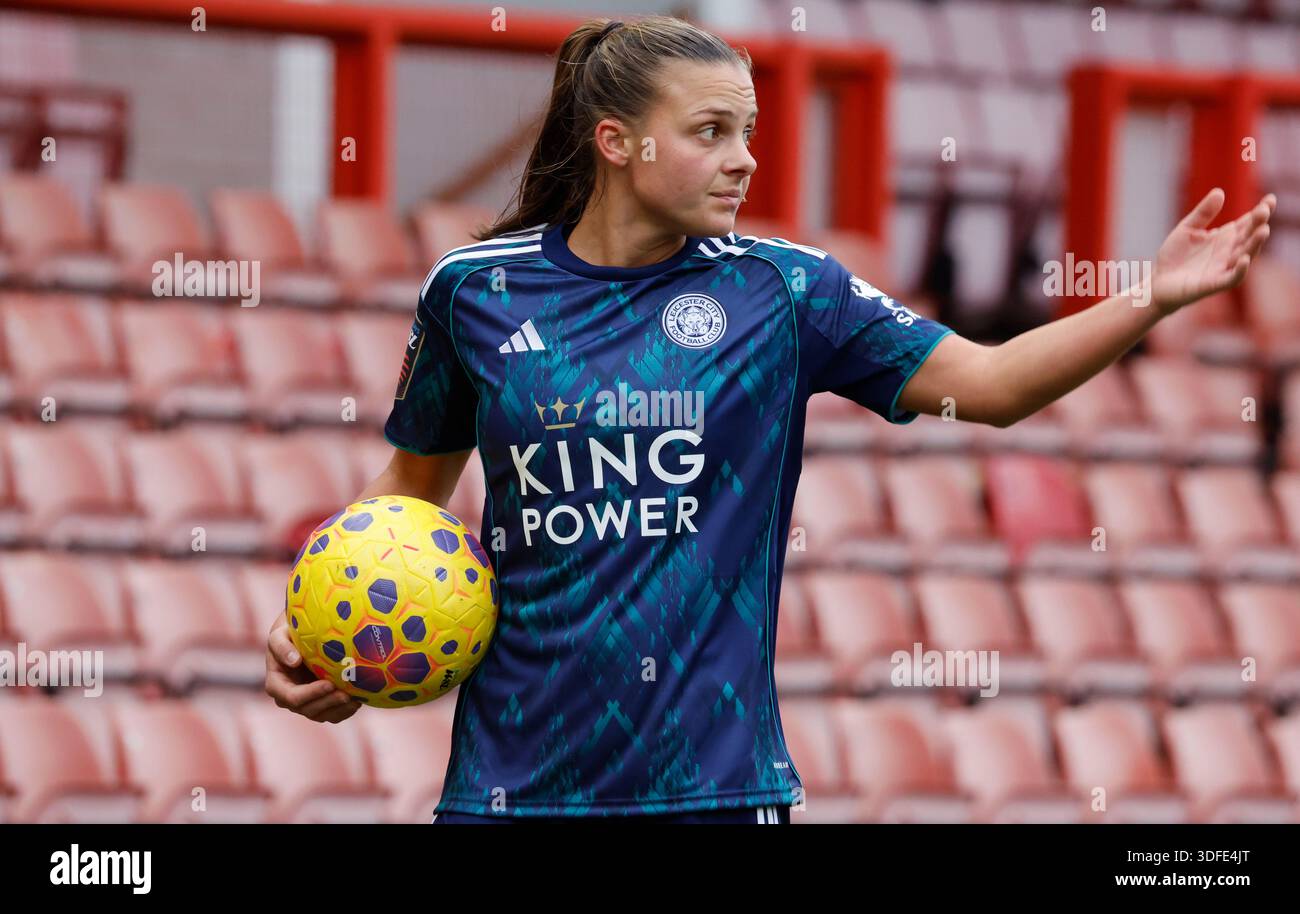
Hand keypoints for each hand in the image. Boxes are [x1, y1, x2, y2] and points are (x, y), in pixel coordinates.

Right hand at [265, 613, 361, 723]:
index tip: (329, 684)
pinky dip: (345, 711)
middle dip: (328, 703)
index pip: (291, 697)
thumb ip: (282, 647)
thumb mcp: (279, 636)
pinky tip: (358, 700)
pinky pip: (333, 714)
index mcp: (276, 685)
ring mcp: (305, 704)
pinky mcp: (320, 705)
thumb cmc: (288, 635)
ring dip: (339, 710)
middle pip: (309, 709)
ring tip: (355, 700)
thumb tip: (294, 661)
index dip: (311, 694)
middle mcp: (288, 699)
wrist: (301, 639)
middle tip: (347, 694)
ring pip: (322, 715)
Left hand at [1151, 188, 1275, 315]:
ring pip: (1245, 256)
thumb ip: (1203, 213)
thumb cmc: (1175, 256)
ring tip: (1263, 230)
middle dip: (1259, 224)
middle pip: (1249, 237)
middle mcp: (1229, 252)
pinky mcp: (1214, 284)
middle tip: (1264, 210)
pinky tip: (1244, 259)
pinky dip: (1240, 270)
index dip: (1260, 212)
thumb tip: (1219, 192)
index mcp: (1225, 237)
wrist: (1157, 282)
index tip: (1270, 199)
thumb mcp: (1187, 228)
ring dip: (1255, 244)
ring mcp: (1223, 268)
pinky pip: (1232, 278)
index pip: (1248, 223)